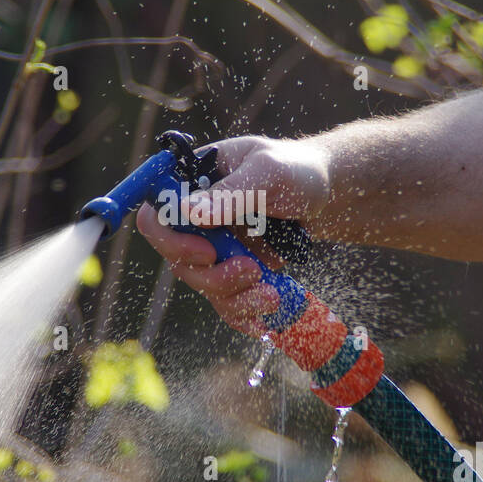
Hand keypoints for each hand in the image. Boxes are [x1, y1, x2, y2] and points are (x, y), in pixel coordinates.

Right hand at [136, 135, 328, 335]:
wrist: (326, 197)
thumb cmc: (296, 170)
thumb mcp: (268, 172)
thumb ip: (231, 193)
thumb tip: (188, 212)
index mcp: (192, 183)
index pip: (156, 215)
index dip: (170, 240)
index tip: (207, 251)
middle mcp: (195, 217)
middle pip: (176, 258)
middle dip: (211, 274)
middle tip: (251, 270)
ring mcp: (213, 245)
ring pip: (201, 283)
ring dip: (233, 296)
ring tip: (271, 293)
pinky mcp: (232, 269)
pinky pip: (224, 299)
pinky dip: (243, 311)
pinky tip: (266, 311)